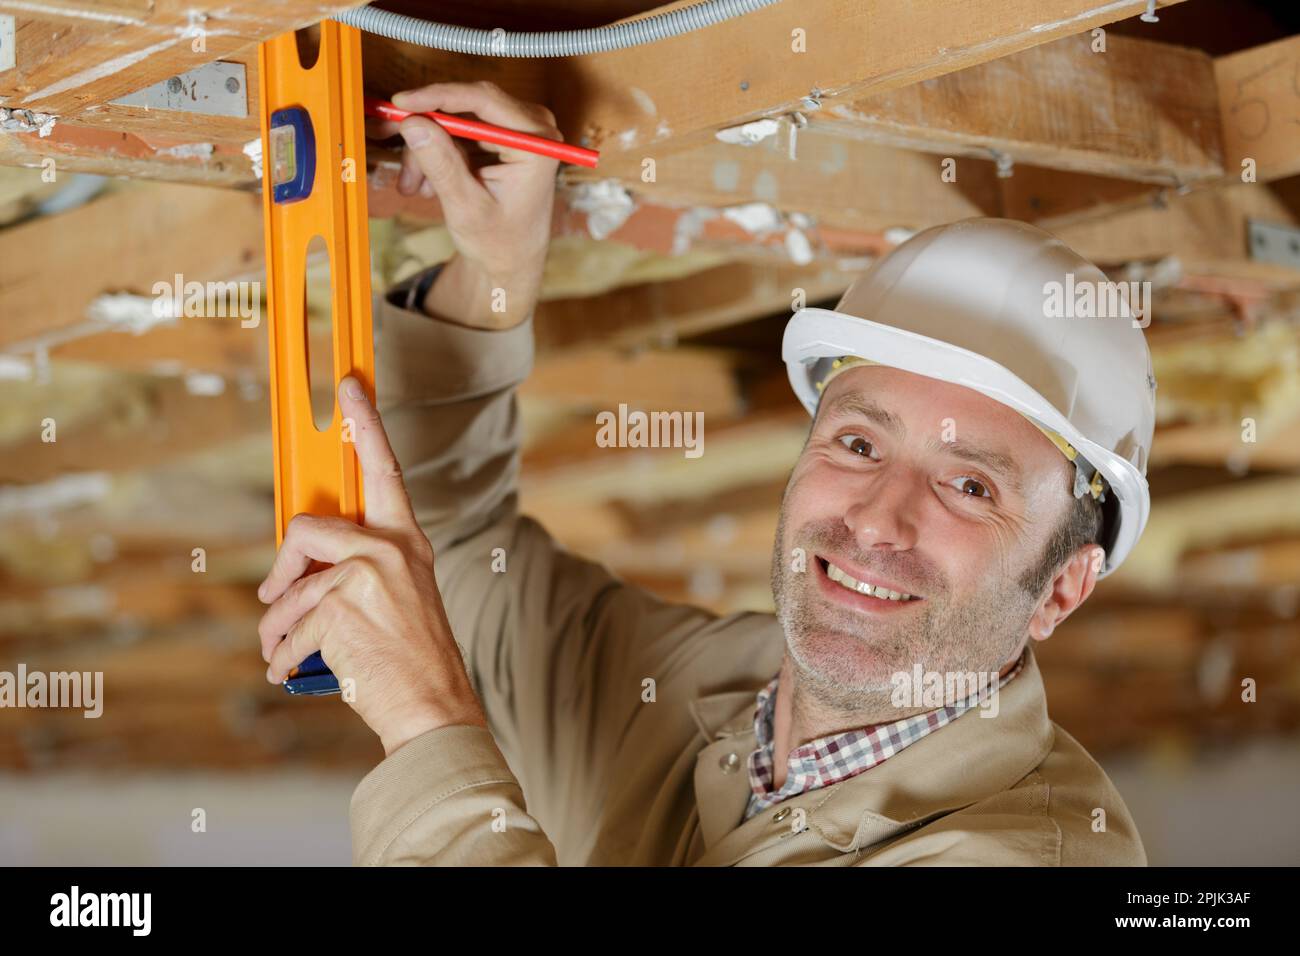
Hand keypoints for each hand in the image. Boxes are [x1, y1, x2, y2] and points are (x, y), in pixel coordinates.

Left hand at [256, 377, 486, 755]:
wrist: (433, 707)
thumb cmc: (411, 657)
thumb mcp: (395, 596)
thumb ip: (356, 568)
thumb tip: (299, 568)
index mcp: (407, 540)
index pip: (384, 468)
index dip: (365, 422)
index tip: (349, 384)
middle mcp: (390, 548)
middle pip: (304, 529)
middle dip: (280, 572)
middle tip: (276, 603)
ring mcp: (367, 575)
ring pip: (288, 589)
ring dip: (277, 632)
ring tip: (288, 655)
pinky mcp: (341, 608)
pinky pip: (287, 628)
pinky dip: (281, 659)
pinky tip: (292, 673)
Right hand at [371, 80, 559, 327]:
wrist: (511, 260)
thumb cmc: (500, 242)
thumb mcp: (466, 208)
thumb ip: (441, 165)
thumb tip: (412, 124)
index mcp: (537, 143)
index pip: (484, 100)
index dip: (438, 96)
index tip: (400, 102)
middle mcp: (532, 127)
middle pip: (466, 106)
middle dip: (424, 126)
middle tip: (384, 133)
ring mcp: (516, 129)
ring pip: (455, 120)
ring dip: (427, 149)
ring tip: (414, 187)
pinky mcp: (499, 136)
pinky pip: (457, 132)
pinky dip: (436, 153)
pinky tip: (427, 183)